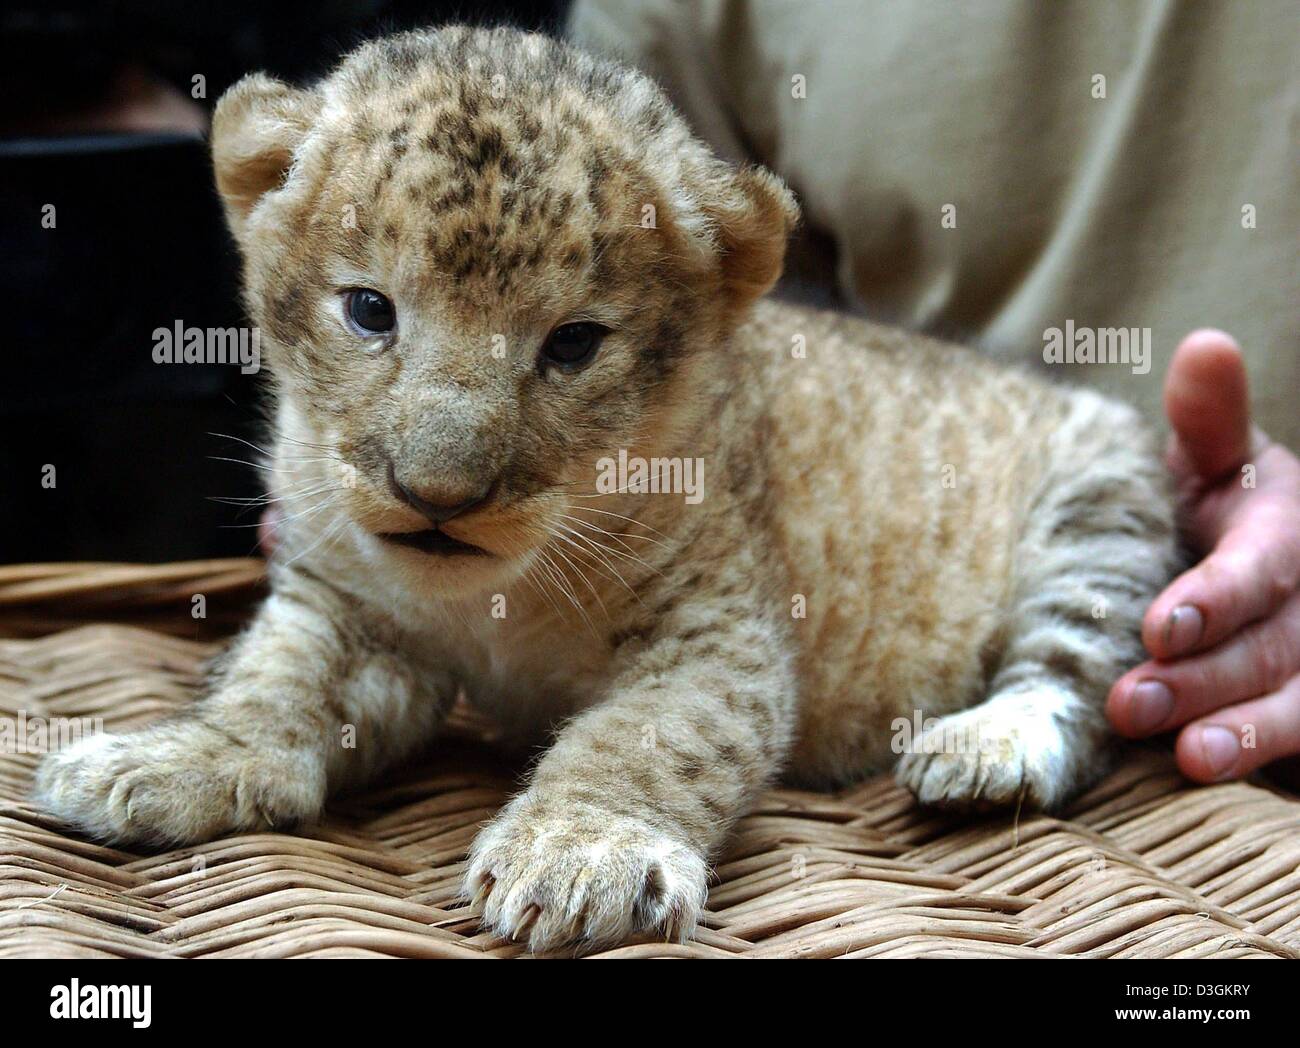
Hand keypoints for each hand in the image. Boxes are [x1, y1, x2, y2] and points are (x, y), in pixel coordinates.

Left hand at [1107, 331, 1299, 781]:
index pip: (1262, 566)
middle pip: (1267, 645)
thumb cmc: (1223, 512)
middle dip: (1200, 677)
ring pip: (1293, 702)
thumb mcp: (1216, 465)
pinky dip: (1265, 760)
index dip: (1217, 597)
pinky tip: (1210, 778)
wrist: (1259, 571)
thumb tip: (1205, 344)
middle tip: (1127, 702)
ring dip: (1238, 733)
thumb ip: (1210, 421)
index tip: (1161, 626)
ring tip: (1183, 756)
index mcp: (1286, 528)